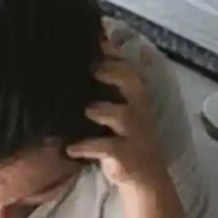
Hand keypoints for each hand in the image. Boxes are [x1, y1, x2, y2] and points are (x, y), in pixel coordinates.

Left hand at [66, 42, 166, 189]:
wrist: (146, 176)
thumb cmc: (125, 136)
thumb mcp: (120, 109)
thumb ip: (105, 87)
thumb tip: (82, 59)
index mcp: (135, 95)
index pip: (127, 65)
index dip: (111, 52)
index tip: (92, 41)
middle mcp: (138, 109)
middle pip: (131, 82)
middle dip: (111, 72)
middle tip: (91, 70)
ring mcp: (134, 132)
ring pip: (121, 115)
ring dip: (101, 110)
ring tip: (86, 110)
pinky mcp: (126, 155)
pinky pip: (107, 147)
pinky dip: (86, 146)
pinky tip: (71, 148)